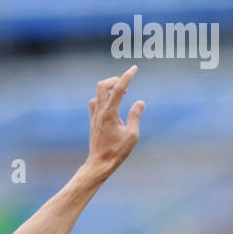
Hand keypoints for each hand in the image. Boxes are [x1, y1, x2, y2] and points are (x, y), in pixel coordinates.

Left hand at [86, 65, 143, 179]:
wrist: (99, 164)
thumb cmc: (116, 152)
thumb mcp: (132, 135)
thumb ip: (135, 116)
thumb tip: (140, 102)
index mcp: (110, 113)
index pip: (119, 88)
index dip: (127, 76)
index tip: (134, 68)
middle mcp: (100, 112)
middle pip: (102, 85)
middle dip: (115, 79)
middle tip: (126, 85)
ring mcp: (94, 116)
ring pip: (98, 94)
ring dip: (109, 89)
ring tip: (121, 97)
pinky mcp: (93, 122)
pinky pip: (94, 103)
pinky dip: (103, 99)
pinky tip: (111, 107)